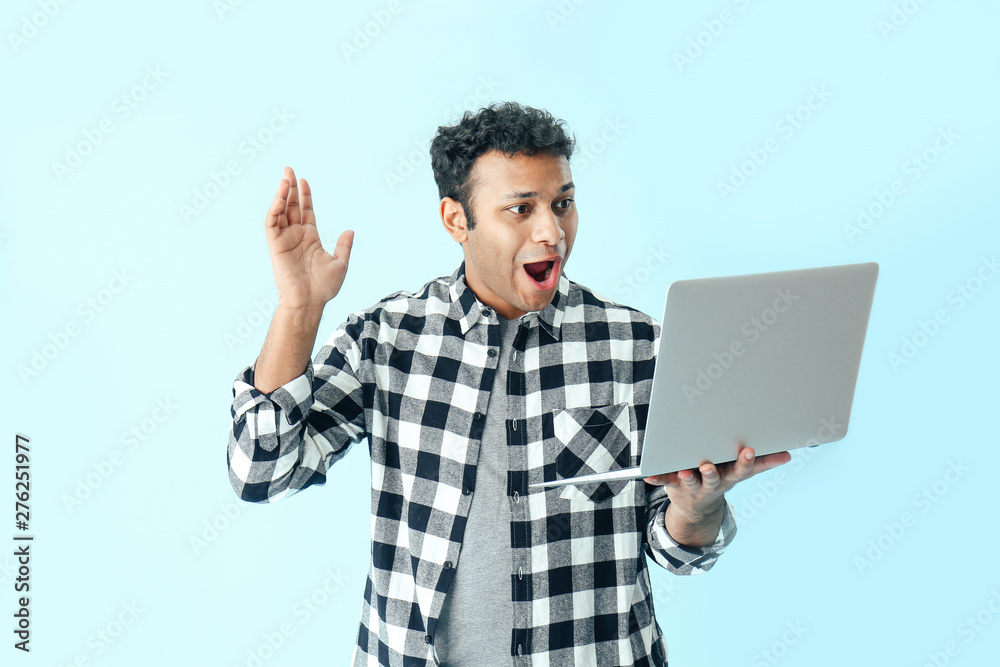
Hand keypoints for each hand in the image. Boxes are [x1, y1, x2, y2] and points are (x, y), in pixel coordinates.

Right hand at [265, 166, 353, 310]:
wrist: (310, 302)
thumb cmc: (324, 287)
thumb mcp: (340, 264)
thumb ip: (344, 246)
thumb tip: (350, 230)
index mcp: (310, 238)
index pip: (306, 211)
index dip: (304, 196)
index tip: (304, 180)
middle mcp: (296, 236)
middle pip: (291, 206)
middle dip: (290, 188)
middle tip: (288, 170)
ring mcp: (285, 239)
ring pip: (281, 212)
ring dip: (281, 194)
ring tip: (284, 178)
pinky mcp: (276, 245)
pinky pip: (272, 224)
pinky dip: (275, 210)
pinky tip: (280, 197)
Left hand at [644, 447, 790, 545]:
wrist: (697, 507)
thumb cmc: (721, 478)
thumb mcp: (742, 472)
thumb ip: (763, 463)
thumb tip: (788, 454)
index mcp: (729, 476)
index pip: (739, 470)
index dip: (744, 461)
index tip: (748, 450)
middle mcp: (711, 483)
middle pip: (713, 478)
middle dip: (712, 473)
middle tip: (709, 466)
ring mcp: (692, 486)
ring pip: (689, 481)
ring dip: (687, 478)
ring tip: (685, 472)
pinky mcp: (674, 485)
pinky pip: (665, 481)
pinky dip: (657, 478)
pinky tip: (648, 476)